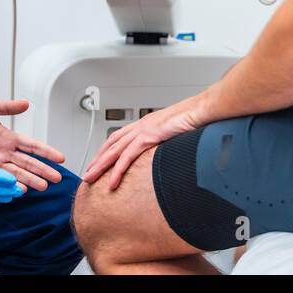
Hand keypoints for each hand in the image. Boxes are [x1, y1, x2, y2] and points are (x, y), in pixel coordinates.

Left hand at [0, 99, 65, 191]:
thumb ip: (7, 107)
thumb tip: (26, 103)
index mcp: (9, 138)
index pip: (32, 146)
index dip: (46, 152)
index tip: (60, 158)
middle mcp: (5, 153)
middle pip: (29, 163)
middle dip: (43, 170)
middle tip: (56, 178)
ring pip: (18, 174)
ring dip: (30, 180)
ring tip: (42, 186)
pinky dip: (10, 186)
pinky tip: (19, 190)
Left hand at [82, 96, 206, 189]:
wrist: (205, 109)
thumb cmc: (197, 118)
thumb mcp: (180, 133)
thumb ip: (171, 143)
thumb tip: (172, 155)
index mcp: (147, 123)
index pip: (120, 137)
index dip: (107, 149)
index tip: (99, 161)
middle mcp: (141, 125)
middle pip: (111, 144)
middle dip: (97, 159)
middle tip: (87, 173)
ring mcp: (144, 130)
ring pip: (114, 150)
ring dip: (100, 166)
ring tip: (90, 179)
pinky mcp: (149, 136)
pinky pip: (128, 156)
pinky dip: (117, 170)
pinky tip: (111, 182)